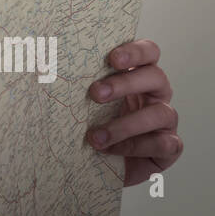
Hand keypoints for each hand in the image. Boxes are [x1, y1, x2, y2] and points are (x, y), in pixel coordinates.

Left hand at [86, 38, 181, 186]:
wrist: (101, 164)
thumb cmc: (92, 123)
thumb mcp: (84, 101)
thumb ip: (77, 82)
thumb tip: (44, 66)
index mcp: (138, 75)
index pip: (149, 52)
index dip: (135, 51)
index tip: (112, 58)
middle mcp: (155, 94)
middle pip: (156, 77)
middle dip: (125, 84)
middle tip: (95, 94)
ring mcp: (165, 121)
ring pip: (160, 113)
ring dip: (126, 124)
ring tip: (95, 136)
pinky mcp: (169, 147)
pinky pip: (165, 143)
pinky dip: (136, 146)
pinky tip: (112, 150)